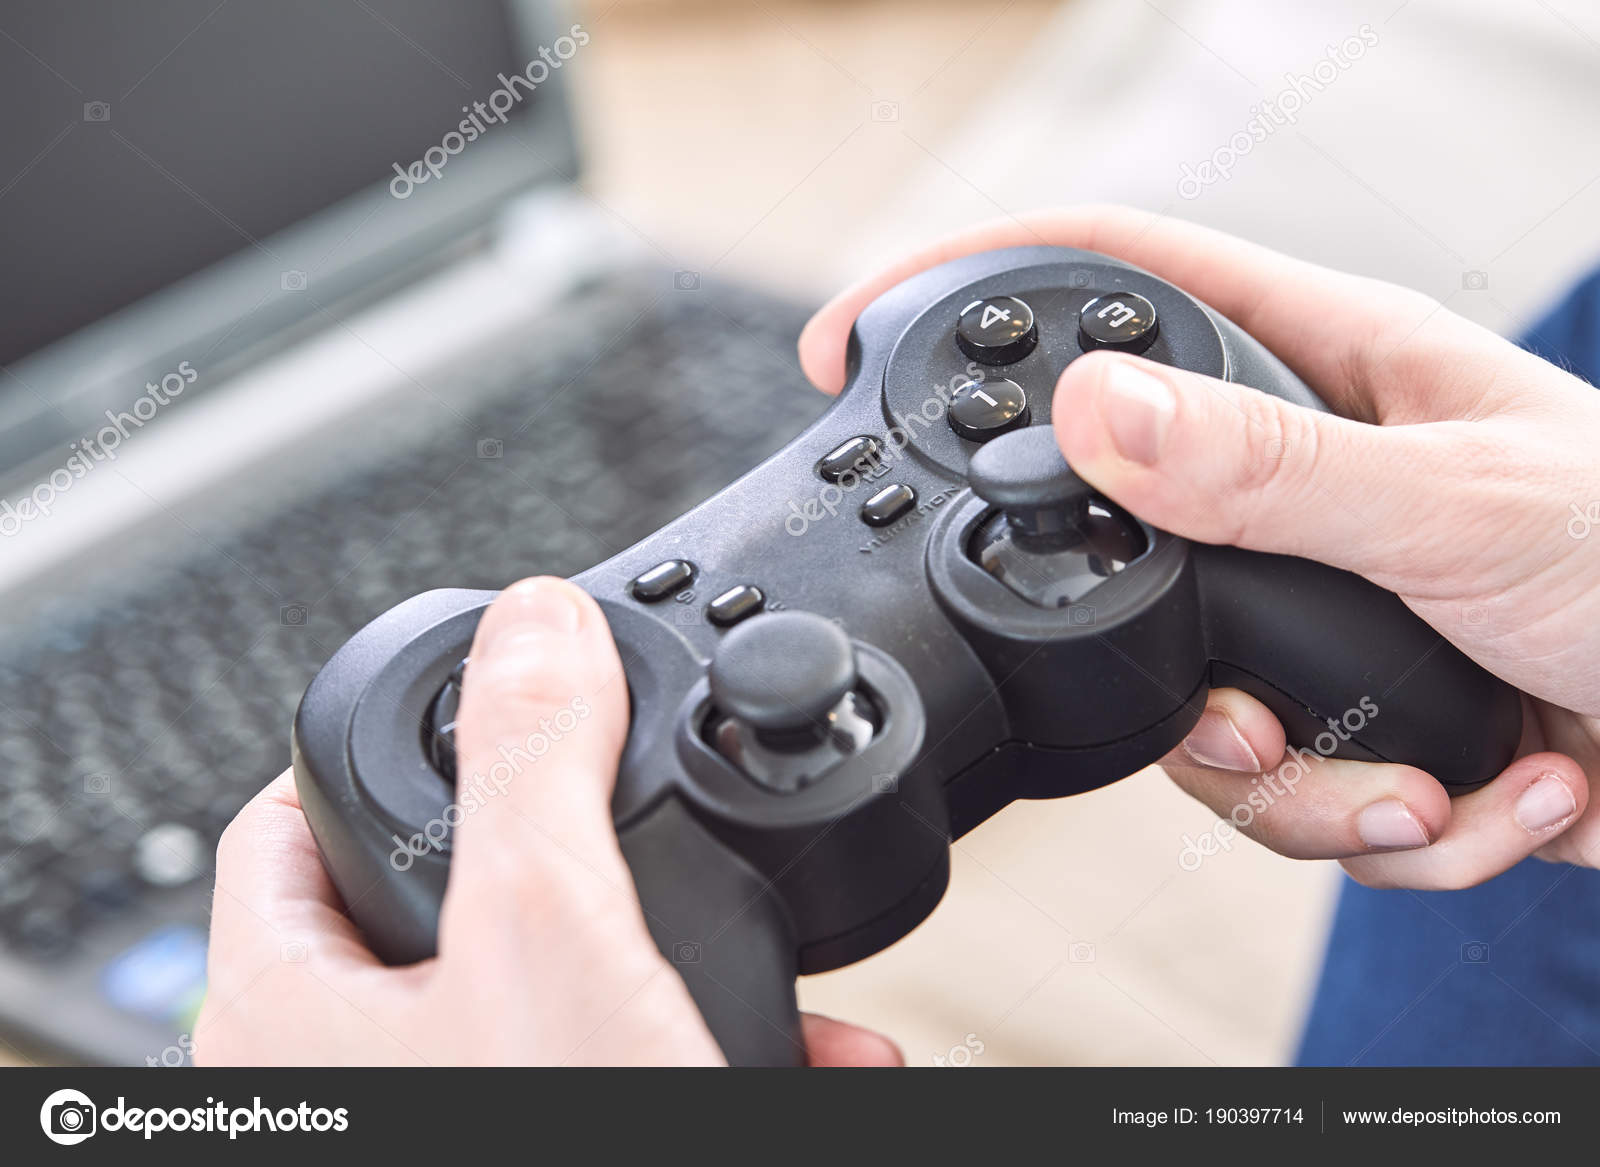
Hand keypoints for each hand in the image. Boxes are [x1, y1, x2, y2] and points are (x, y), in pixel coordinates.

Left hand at [198, 577, 899, 1065]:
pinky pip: (633, 1056)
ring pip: (574, 988)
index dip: (392, 737)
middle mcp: (361, 1067)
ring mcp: (466, 1102)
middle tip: (654, 821)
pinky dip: (724, 1043)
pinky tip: (817, 1055)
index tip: (491, 692)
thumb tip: (533, 619)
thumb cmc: (553, 1147)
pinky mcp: (562, 1117)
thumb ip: (533, 763)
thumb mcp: (548, 937)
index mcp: (290, 1007)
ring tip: (773, 953)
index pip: (294, 819)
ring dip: (692, 964)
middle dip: (595, 861)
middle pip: (460, 896)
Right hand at [798, 206, 1599, 887]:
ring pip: (1202, 720)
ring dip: (1316, 792)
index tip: (850, 338)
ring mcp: (1326, 611)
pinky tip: (1506, 794)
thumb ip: (1265, 468)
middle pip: (1120, 555)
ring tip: (1429, 783)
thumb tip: (1089, 413)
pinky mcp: (1362, 719)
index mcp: (1323, 375)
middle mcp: (1304, 492)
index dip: (970, 288)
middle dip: (1180, 688)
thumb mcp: (1455, 503)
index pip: (1108, 287)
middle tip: (1258, 728)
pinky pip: (1296, 798)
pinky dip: (1397, 827)